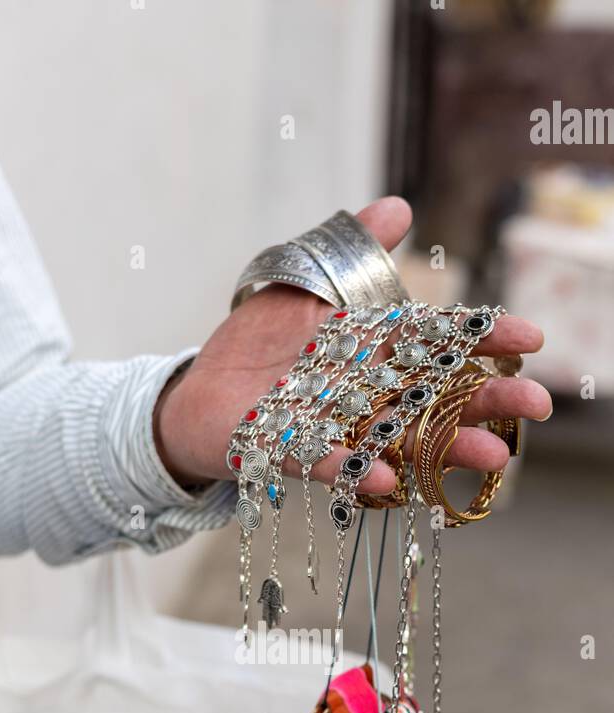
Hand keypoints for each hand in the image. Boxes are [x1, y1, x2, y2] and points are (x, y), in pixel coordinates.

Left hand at [156, 196, 551, 493]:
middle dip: (489, 403)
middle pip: (439, 398)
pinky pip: (330, 464)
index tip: (530, 339)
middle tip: (536, 407)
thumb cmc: (261, 342)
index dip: (485, 340)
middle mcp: (369, 394)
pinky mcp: (294, 450)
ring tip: (493, 455)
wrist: (200, 390)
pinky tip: (389, 481)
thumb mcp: (309, 283)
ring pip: (402, 439)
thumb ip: (356, 253)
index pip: (441, 343)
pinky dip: (357, 471)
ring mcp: (339, 426)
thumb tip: (401, 207)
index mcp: (377, 350)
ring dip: (447, 448)